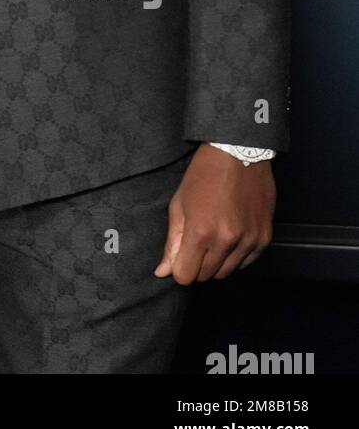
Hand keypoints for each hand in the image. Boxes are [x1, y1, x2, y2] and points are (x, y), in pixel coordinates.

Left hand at [154, 143, 275, 283]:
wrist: (238, 153)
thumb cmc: (204, 175)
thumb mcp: (179, 204)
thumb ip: (172, 242)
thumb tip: (163, 272)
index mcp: (200, 232)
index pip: (186, 276)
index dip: (180, 268)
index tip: (181, 256)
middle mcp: (226, 241)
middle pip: (206, 276)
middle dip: (197, 264)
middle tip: (197, 240)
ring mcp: (248, 241)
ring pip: (227, 272)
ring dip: (217, 261)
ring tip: (214, 234)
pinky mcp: (264, 238)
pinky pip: (247, 263)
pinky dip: (236, 255)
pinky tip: (231, 234)